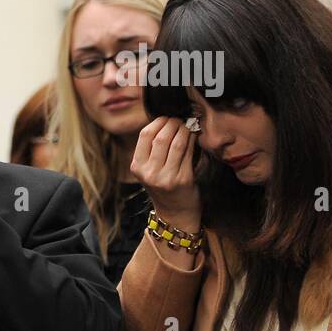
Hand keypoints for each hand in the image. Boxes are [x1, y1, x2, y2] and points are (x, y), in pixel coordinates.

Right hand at [131, 117, 201, 231]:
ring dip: (185, 130)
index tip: (167, 118)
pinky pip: (189, 152)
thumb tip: (165, 120)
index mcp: (137, 167)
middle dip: (173, 123)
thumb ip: (151, 149)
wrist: (174, 212)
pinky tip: (194, 136)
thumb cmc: (163, 185)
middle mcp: (149, 172)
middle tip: (180, 120)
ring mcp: (166, 177)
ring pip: (177, 143)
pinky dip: (192, 140)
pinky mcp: (183, 179)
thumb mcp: (148, 169)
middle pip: (161, 137)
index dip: (158, 122)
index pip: (145, 135)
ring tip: (188, 126)